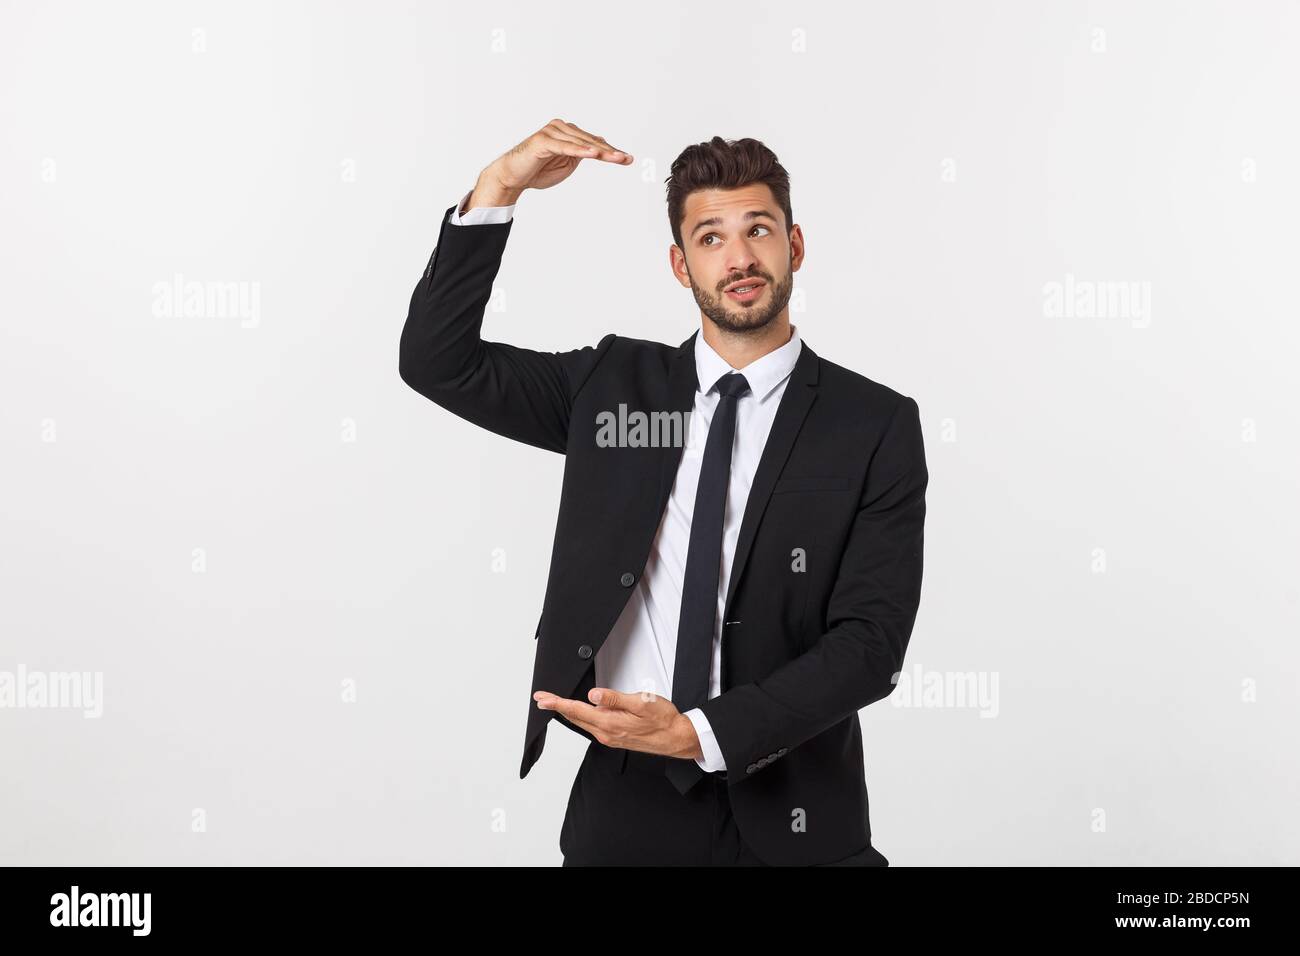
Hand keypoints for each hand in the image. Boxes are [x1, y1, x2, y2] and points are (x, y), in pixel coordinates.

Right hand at [468, 118, 633, 208]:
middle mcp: (560, 128)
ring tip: (614, 158)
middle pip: (590, 141)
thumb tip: (599, 149)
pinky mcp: (542, 141)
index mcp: (568, 133)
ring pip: (580, 143)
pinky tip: (593, 154)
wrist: (513, 177)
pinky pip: (565, 147)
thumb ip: (581, 155)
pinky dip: (579, 150)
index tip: (627, 159)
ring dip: (598, 151)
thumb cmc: (538, 171)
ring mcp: (551, 132)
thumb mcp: (567, 165)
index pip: (593, 142)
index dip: (610, 151)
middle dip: (609, 151)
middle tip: (626, 159)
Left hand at [533, 687, 702, 760]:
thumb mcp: (641, 702)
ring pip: (583, 723)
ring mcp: (610, 737)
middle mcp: (606, 733)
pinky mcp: (616, 738)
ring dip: (567, 713)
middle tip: (541, 699)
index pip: (577, 711)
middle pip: (575, 718)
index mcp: (610, 723)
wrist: (677, 738)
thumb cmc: (663, 719)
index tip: (542, 699)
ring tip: (555, 703)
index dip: (557, 703)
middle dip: (557, 708)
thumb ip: (615, 699)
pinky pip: (592, 726)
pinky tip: (579, 713)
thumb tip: (593, 696)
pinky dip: (581, 718)